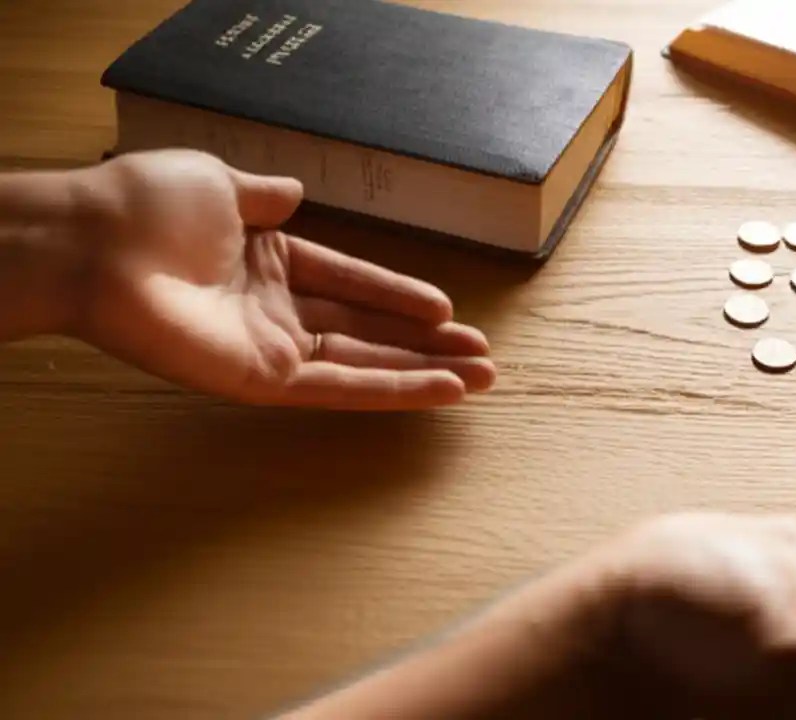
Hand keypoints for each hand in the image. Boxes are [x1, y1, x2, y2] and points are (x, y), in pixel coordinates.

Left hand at [72, 149, 494, 409]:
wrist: (97, 243)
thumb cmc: (149, 207)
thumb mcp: (220, 182)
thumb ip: (264, 195)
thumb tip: (296, 191)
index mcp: (269, 260)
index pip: (351, 281)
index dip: (398, 294)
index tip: (446, 307)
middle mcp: (277, 309)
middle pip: (369, 330)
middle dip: (427, 344)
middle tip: (483, 355)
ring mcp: (273, 349)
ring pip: (366, 364)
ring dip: (426, 372)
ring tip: (482, 378)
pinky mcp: (265, 381)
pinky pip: (342, 387)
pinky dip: (394, 389)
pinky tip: (442, 389)